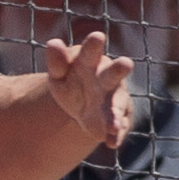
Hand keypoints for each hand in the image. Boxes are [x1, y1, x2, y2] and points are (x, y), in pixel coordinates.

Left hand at [43, 33, 134, 152]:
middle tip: (125, 64)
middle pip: (113, 72)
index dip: (93, 44)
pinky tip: (112, 142)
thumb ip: (57, 61)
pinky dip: (117, 134)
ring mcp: (114, 98)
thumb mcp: (59, 73)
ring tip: (112, 125)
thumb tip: (52, 43)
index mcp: (90, 61)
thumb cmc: (71, 79)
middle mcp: (107, 77)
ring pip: (118, 104)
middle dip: (119, 69)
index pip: (91, 51)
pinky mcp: (116, 118)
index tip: (96, 36)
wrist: (83, 100)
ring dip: (116, 113)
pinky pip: (120, 126)